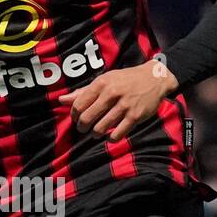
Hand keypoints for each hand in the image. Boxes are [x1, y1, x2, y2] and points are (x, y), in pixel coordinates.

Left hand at [59, 58, 178, 142]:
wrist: (154, 78)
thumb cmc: (125, 80)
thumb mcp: (104, 80)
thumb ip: (83, 92)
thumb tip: (61, 100)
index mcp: (101, 83)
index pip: (79, 105)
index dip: (75, 116)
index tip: (78, 118)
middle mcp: (112, 93)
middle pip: (87, 118)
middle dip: (82, 128)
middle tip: (84, 129)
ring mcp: (124, 106)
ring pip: (101, 128)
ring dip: (95, 134)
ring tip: (96, 133)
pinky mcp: (135, 116)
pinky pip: (117, 134)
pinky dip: (110, 138)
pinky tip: (110, 136)